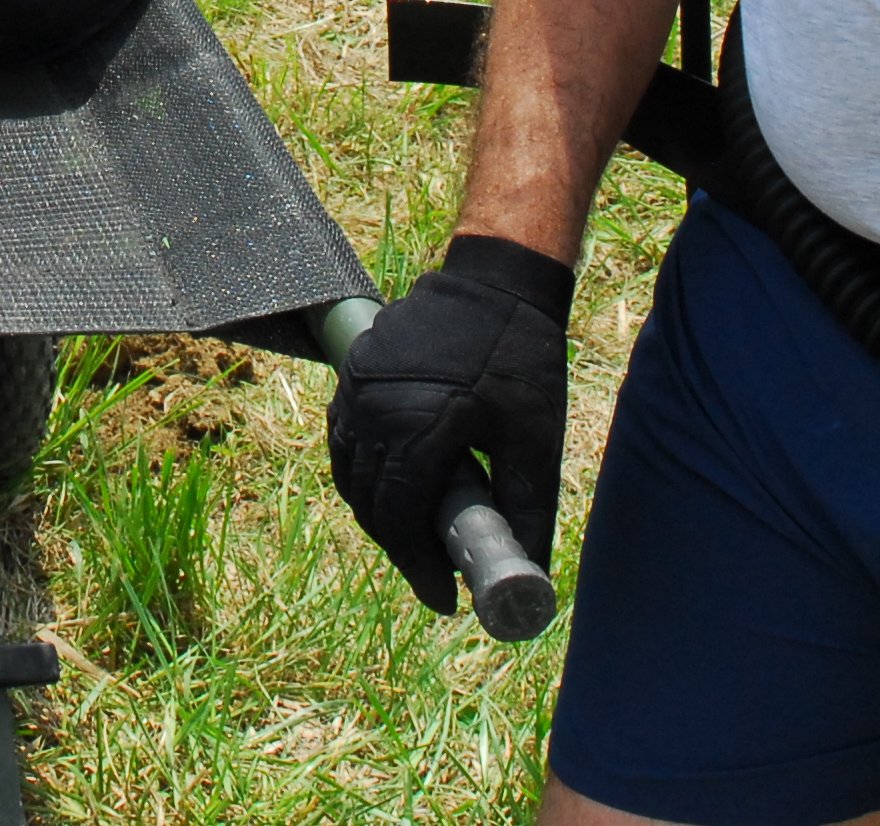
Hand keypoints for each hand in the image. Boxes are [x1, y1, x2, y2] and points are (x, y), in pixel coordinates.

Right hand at [325, 236, 574, 612]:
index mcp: (417, 428)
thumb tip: (531, 575)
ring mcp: (357, 387)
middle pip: (368, 503)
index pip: (399, 520)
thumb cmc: (520, 358)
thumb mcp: (535, 440)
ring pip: (349, 471)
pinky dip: (360, 471)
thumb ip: (528, 509)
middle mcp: (374, 410)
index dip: (418, 568)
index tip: (445, 599)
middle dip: (398, 546)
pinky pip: (344, 436)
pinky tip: (389, 485)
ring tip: (414, 537)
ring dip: (375, 510)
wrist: (496, 281)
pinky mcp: (355, 369)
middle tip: (434, 572)